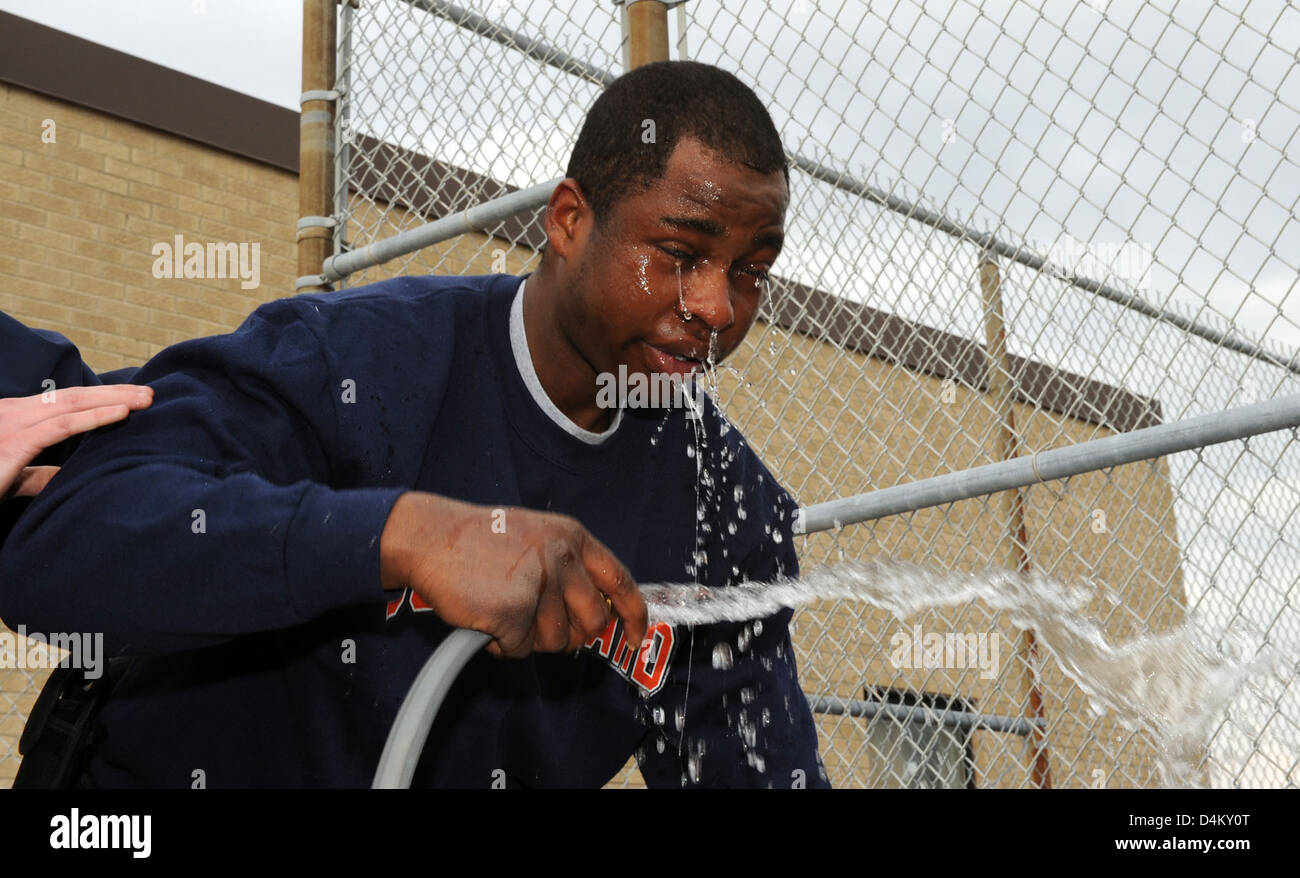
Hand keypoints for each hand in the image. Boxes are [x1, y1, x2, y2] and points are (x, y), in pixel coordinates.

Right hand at [0, 384, 153, 499]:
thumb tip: (66, 475)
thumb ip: (38, 474)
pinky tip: (121, 413)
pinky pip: (62, 425)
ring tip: (146, 399)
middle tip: (150, 392)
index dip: (100, 398)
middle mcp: (16, 413)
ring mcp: (14, 424)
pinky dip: (95, 416)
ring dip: (114, 399)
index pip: (66, 402)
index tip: (132, 398)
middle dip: (115, 392)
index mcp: (16, 418)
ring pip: (74, 404)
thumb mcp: (11, 476)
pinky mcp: (14, 442)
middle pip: (75, 397)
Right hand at [380, 492, 647, 658]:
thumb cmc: (479, 539)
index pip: (620, 583)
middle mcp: (562, 560)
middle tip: (538, 625)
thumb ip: (569, 567)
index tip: (635, 638)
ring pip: (555, 642)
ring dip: (529, 638)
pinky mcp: (513, 613)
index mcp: (573, 538)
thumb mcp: (538, 536)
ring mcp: (540, 587)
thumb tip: (593, 613)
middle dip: (571, 636)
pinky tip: (485, 620)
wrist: (432, 537)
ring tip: (502, 610)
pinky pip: (519, 650)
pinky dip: (502, 644)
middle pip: (592, 623)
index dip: (633, 616)